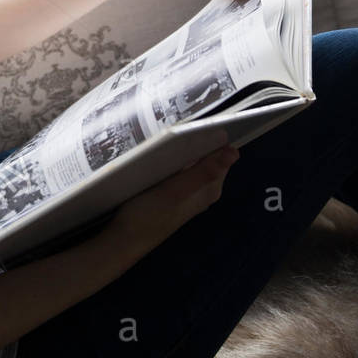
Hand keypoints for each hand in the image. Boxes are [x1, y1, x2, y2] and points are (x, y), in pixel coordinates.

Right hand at [99, 129, 239, 258]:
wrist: (123, 240)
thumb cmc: (148, 215)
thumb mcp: (175, 191)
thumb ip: (203, 173)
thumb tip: (234, 152)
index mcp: (209, 188)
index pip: (222, 154)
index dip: (213, 135)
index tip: (198, 118)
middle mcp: (203, 190)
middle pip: (206, 156)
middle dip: (196, 139)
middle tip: (178, 121)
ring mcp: (186, 192)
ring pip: (191, 162)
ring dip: (182, 148)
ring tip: (166, 133)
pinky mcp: (171, 193)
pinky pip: (178, 169)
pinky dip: (172, 159)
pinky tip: (159, 152)